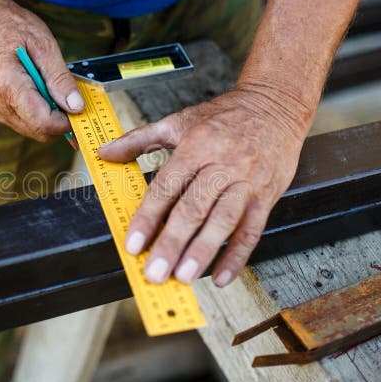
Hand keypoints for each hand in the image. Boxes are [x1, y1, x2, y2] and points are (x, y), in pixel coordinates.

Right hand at [0, 0, 82, 140]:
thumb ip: (60, 78)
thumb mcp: (44, 45)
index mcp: (7, 84)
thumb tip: (76, 106)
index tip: (79, 108)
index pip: (42, 121)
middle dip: (60, 120)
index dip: (66, 121)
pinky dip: (40, 113)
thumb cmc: (12, 28)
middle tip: (68, 96)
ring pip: (34, 130)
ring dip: (50, 116)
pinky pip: (27, 123)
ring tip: (50, 87)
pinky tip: (40, 91)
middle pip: (39, 131)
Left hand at [97, 88, 307, 286]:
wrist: (276, 105)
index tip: (134, 244)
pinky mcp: (267, 195)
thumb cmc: (225, 116)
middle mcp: (221, 164)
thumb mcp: (178, 121)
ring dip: (203, 251)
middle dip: (172, 243)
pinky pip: (252, 230)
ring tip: (185, 276)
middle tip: (155, 272)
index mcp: (195, 146)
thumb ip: (138, 139)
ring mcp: (247, 182)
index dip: (148, 218)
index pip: (166, 187)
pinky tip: (222, 276)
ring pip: (223, 221)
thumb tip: (104, 152)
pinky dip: (238, 256)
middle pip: (194, 209)